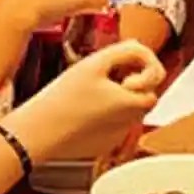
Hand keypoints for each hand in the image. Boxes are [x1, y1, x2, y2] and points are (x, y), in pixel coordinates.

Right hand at [4, 40, 166, 161]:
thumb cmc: (62, 99)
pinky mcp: (103, 145)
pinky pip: (112, 126)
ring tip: (90, 92)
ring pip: (127, 111)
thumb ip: (126, 51)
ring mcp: (117, 137)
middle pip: (142, 96)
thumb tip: (140, 47)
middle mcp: (130, 123)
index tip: (122, 68)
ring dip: (117, 99)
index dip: (142, 69)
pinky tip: (82, 109)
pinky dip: (104, 115)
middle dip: (130, 83)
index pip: (156, 81)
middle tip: (105, 76)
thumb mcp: (96, 63)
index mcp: (133, 103)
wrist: (37, 133)